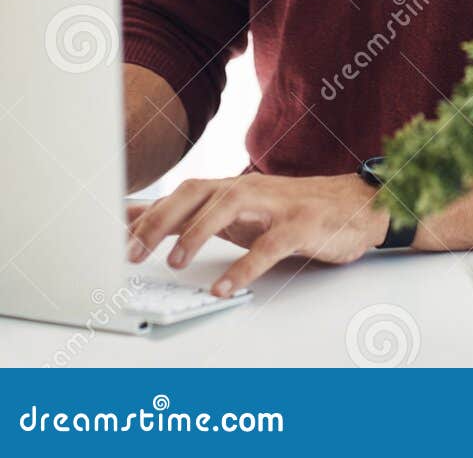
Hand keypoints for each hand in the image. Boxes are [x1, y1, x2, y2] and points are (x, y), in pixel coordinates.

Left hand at [126, 172, 388, 297]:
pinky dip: (243, 268)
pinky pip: (268, 246)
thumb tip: (144, 220)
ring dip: (196, 234)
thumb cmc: (293, 211)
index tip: (111, 236)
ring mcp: (276, 205)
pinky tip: (225, 288)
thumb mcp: (242, 212)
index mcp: (232, 189)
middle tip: (131, 252)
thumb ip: (198, 216)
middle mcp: (249, 190)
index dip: (146, 213)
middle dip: (159, 220)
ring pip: (228, 207)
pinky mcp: (301, 226)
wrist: (356, 206)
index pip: (181, 194)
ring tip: (173, 264)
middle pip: (196, 193)